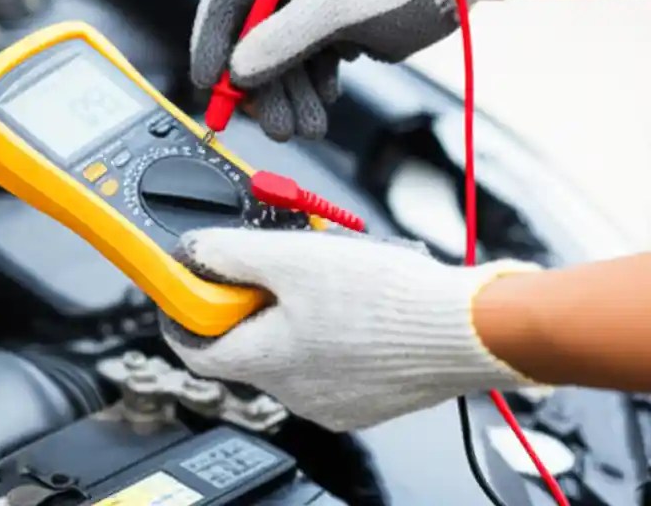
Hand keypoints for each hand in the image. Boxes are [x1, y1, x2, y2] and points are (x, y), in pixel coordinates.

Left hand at [161, 228, 537, 431]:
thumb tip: (194, 250)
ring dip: (293, 315)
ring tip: (323, 278)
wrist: (468, 329)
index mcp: (265, 363)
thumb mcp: (294, 256)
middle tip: (270, 266)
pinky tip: (356, 304)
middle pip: (245, 345)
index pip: (193, 349)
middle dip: (250, 303)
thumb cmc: (389, 300)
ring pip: (291, 352)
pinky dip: (330, 333)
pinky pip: (331, 362)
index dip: (182, 314)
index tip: (185, 288)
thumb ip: (232, 252)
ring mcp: (333, 400)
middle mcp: (293, 392)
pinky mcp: (368, 399)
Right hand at [191, 0, 508, 140]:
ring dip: (290, 94)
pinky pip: (307, 58)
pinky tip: (327, 101)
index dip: (211, 43)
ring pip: (281, 54)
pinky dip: (312, 83)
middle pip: (251, 35)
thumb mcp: (337, 11)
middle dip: (263, 86)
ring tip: (309, 129)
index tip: (208, 84)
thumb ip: (281, 40)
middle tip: (272, 127)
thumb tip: (236, 72)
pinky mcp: (330, 19)